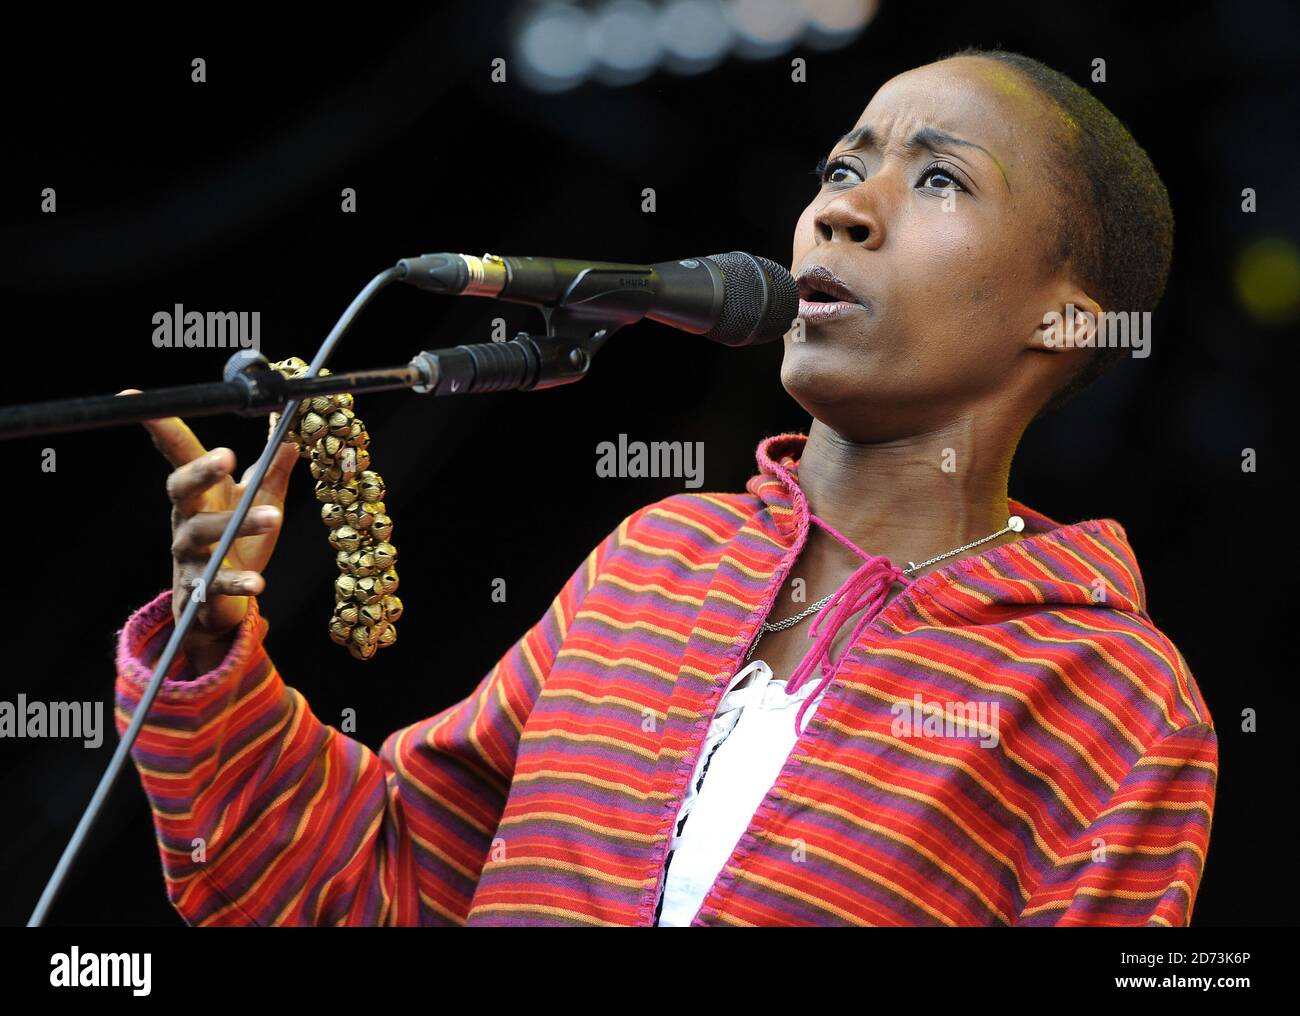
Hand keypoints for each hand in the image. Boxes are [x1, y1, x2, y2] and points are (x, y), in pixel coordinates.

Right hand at [120, 390, 298, 671]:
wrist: (220, 602)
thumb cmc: (238, 541)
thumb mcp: (260, 499)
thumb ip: (273, 466)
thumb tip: (292, 428)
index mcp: (200, 491)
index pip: (179, 452)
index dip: (161, 426)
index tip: (134, 399)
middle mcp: (186, 517)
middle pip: (180, 487)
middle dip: (201, 470)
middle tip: (227, 455)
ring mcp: (189, 554)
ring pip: (202, 533)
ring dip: (239, 524)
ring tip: (273, 517)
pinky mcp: (199, 588)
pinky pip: (216, 584)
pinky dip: (238, 582)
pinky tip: (259, 583)